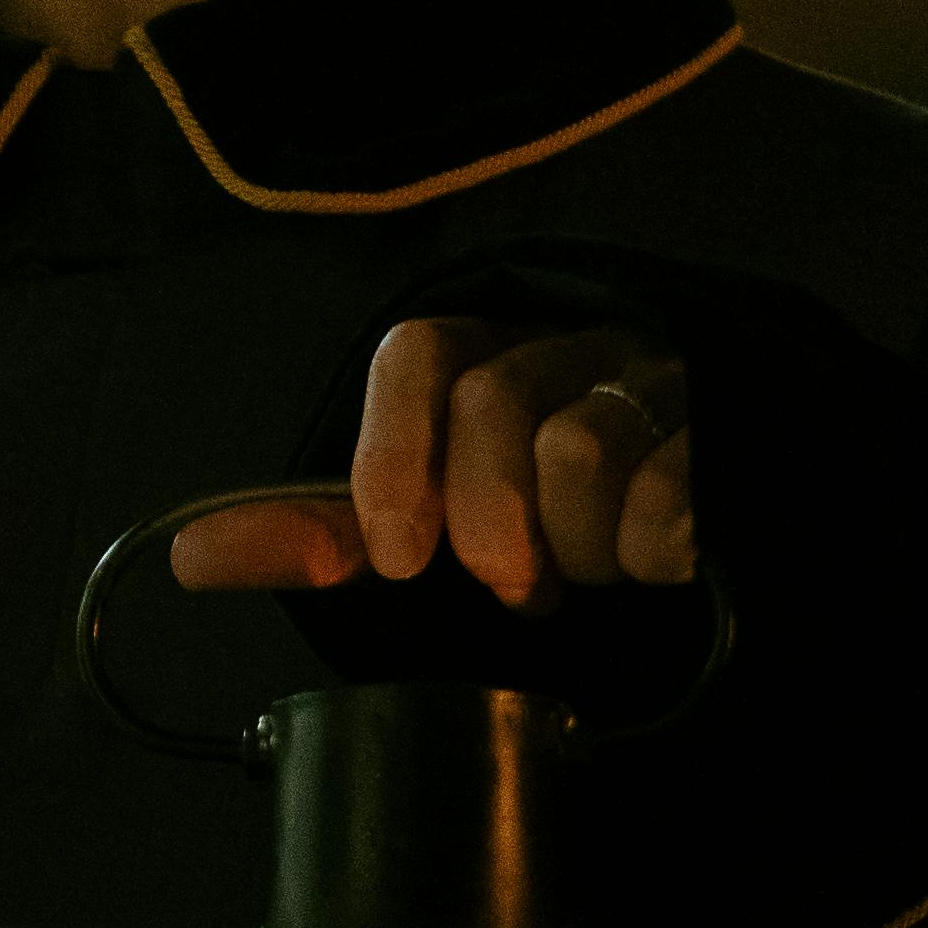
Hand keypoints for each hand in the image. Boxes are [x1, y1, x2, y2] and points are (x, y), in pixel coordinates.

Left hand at [169, 317, 693, 613]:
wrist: (703, 526)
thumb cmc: (542, 524)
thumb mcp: (429, 525)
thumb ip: (326, 535)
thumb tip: (192, 557)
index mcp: (487, 354)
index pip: (422, 357)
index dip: (396, 453)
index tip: (396, 558)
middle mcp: (571, 344)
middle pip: (498, 403)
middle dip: (492, 524)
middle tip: (510, 583)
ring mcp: (658, 377)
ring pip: (583, 446)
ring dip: (575, 548)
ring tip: (589, 569)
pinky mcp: (734, 428)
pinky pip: (672, 494)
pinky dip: (649, 551)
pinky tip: (656, 561)